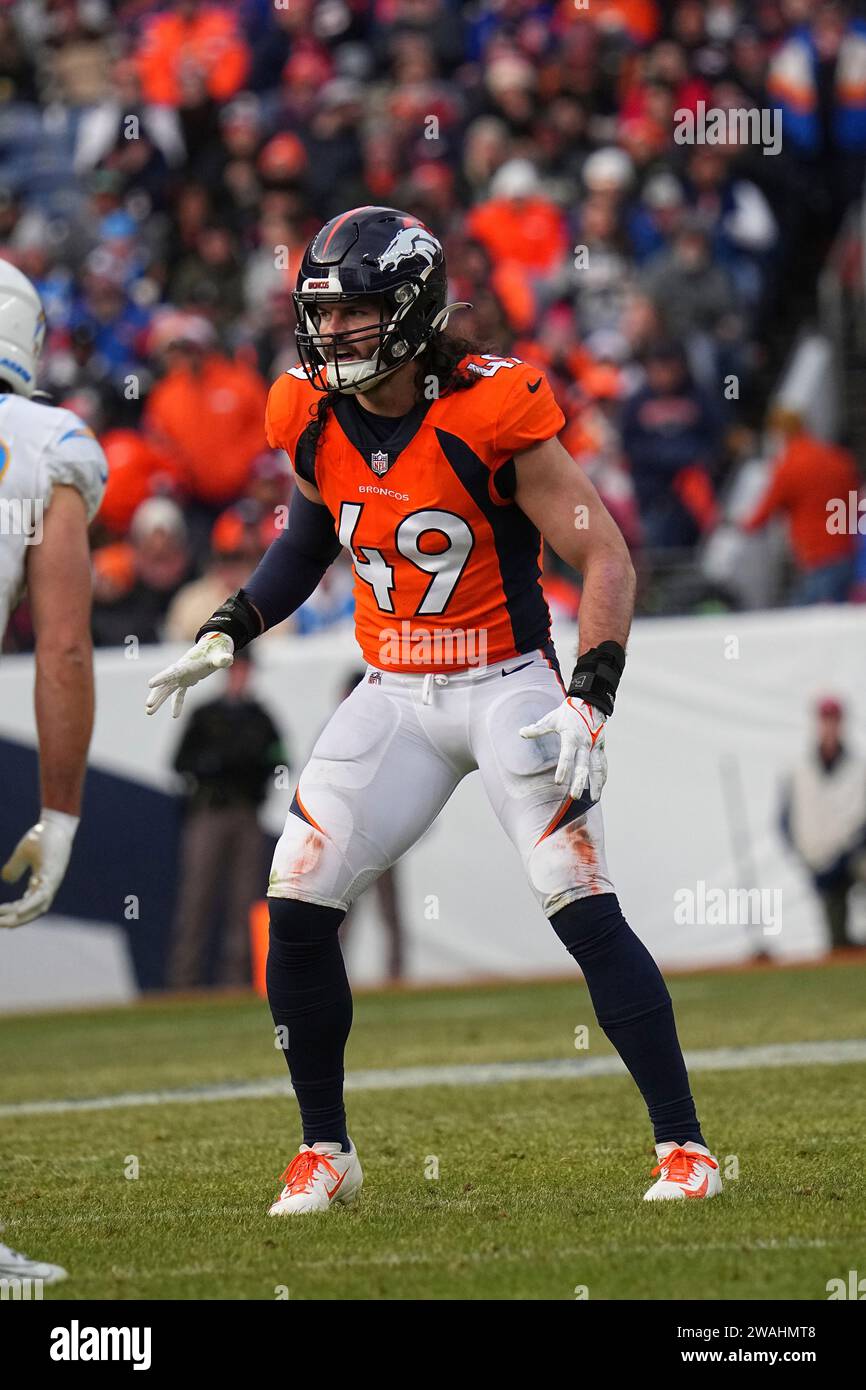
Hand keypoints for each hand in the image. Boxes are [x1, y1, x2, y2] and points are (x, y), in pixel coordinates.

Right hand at [0, 810, 78, 927]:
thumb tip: (7, 879)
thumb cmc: (42, 837)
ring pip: (38, 908)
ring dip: (21, 917)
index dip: (11, 911)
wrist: (56, 822)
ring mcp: (52, 881)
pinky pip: (42, 895)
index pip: (26, 904)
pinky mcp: (53, 875)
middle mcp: (48, 886)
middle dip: (15, 920)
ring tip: (4, 924)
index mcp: (41, 883)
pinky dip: (30, 905)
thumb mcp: (23, 854)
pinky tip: (19, 912)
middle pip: (32, 911)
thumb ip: (15, 868)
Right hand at [145, 632, 233, 718]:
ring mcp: (182, 677)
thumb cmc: (217, 651)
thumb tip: (228, 659)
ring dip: (158, 701)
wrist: (214, 648)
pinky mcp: (186, 681)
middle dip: (156, 695)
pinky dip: (176, 704)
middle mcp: (180, 671)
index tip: (150, 684)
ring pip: (167, 690)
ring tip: (148, 712)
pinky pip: (179, 694)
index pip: (172, 672)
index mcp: (186, 665)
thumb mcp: (220, 655)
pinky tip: (175, 716)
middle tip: (148, 705)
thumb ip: (222, 659)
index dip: (161, 678)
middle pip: (165, 684)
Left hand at [520, 697, 607, 802]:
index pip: (567, 755)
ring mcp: (595, 746)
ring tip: (594, 799)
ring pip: (597, 768)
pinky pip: (602, 764)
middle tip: (575, 797)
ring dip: (596, 784)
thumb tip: (521, 733)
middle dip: (579, 782)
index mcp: (572, 737)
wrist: (590, 703)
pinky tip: (600, 789)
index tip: (558, 782)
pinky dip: (603, 777)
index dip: (563, 769)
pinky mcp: (601, 748)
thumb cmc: (568, 713)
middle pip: (583, 766)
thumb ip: (537, 728)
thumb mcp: (552, 719)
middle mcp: (585, 743)